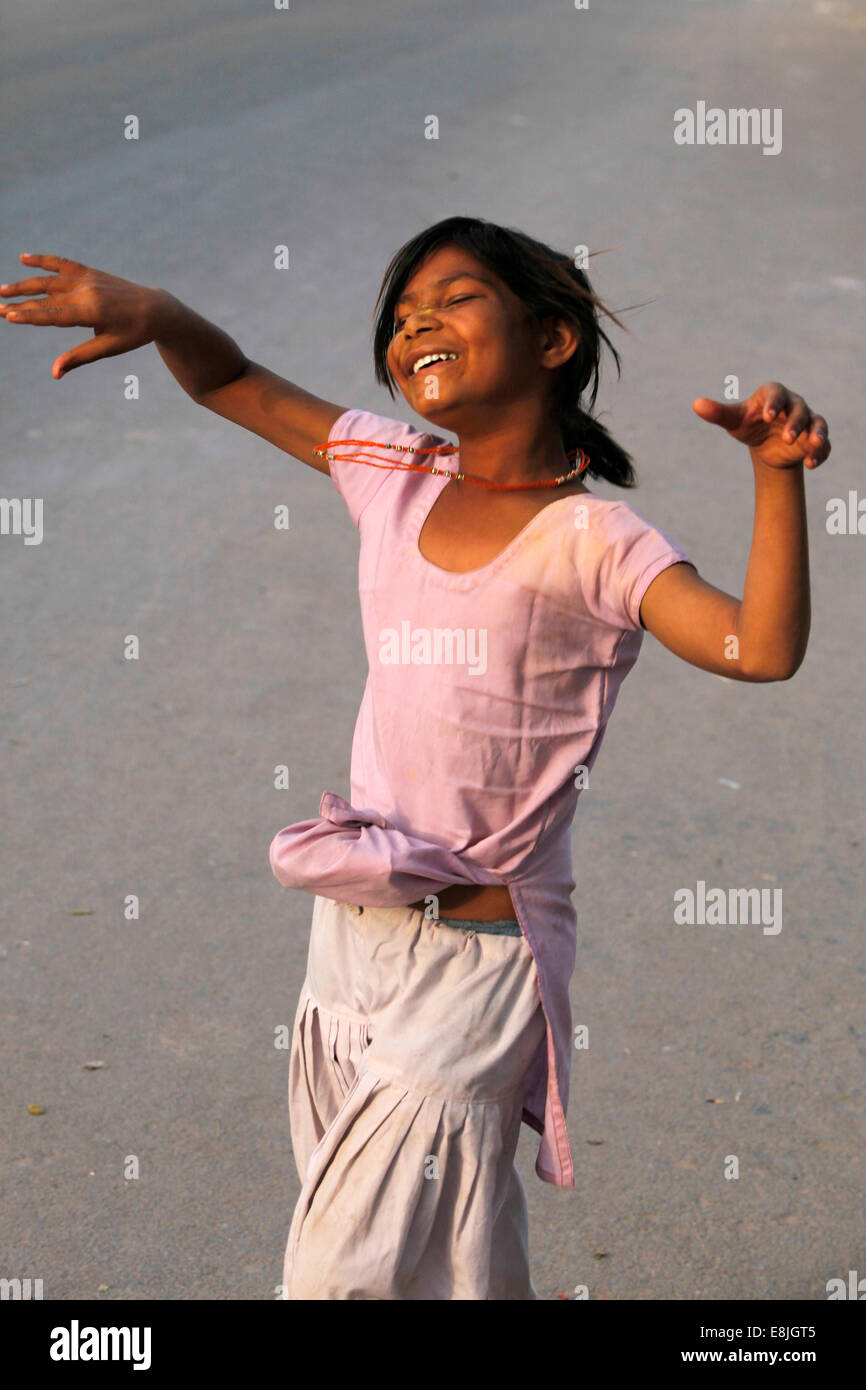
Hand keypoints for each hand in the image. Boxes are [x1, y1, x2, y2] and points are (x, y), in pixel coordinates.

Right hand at [0, 252, 163, 377]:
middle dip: (19, 302)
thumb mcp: (108, 348)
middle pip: (46, 297)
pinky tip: (23, 258)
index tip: (8, 316)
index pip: (53, 314)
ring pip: (49, 279)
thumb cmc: (133, 334)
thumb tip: (55, 373)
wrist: (156, 309)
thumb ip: (79, 357)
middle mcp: (87, 291)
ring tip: (2, 289)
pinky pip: (62, 263)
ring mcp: (88, 279)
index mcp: (92, 311)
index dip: (29, 316)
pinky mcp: (90, 272)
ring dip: (24, 283)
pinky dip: (43, 260)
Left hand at [692, 381, 830, 469]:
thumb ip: (717, 413)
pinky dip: (820, 453)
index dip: (773, 403)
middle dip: (794, 423)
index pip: (775, 393)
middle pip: (798, 410)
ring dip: (815, 434)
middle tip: (786, 438)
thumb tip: (696, 404)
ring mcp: (808, 422)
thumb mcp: (734, 420)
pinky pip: (823, 445)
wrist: (766, 444)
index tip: (766, 416)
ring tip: (812, 444)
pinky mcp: (815, 440)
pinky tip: (811, 464)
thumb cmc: (749, 425)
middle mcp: (794, 405)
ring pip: (817, 424)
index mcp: (773, 395)